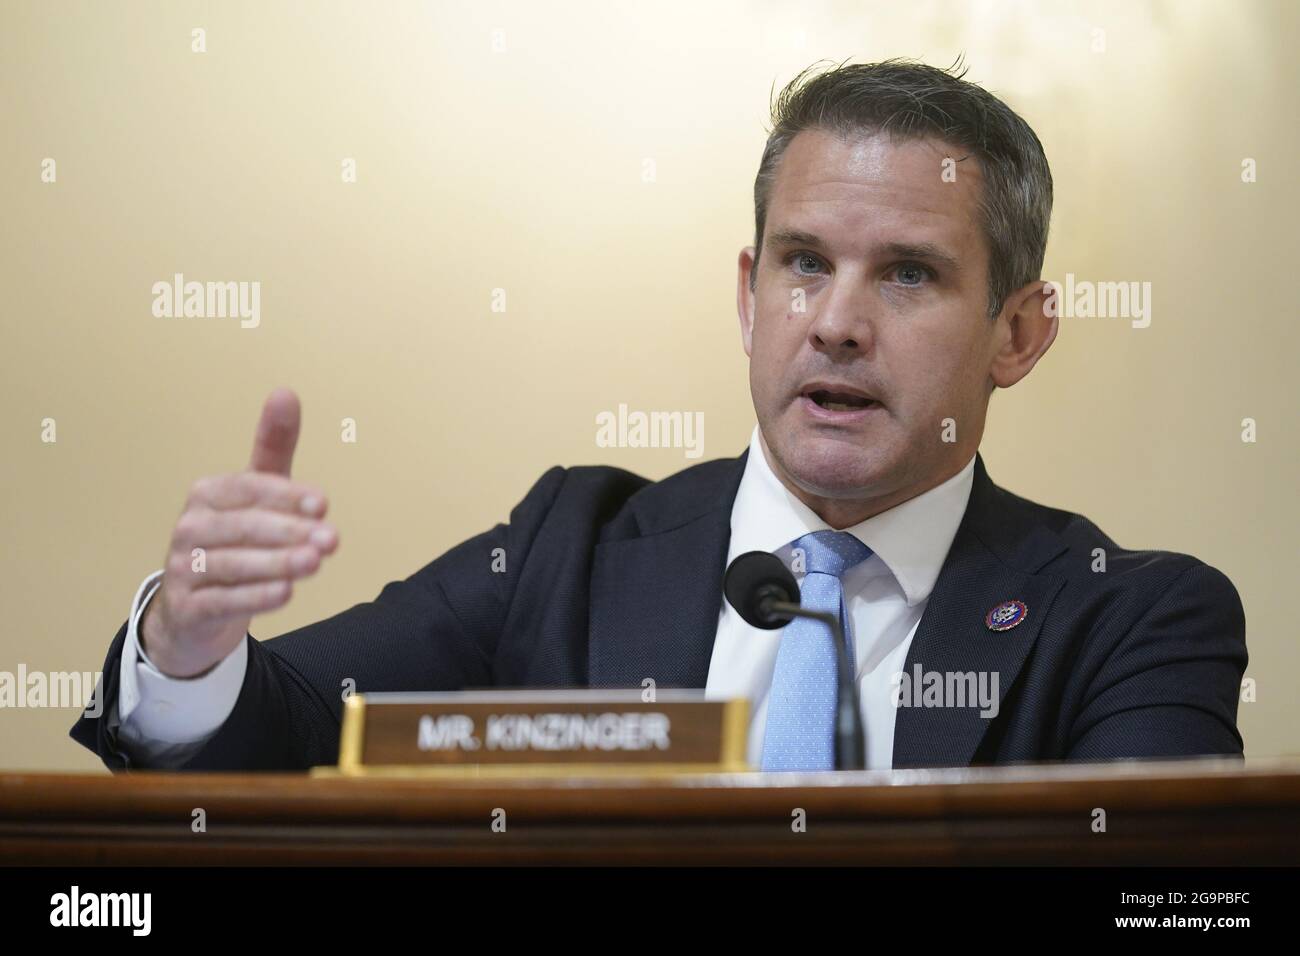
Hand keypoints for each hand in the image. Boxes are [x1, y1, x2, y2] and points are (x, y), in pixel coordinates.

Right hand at [140, 388, 338, 677]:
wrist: (194, 609)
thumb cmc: (234, 540)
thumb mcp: (256, 494)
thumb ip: (272, 448)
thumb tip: (286, 392)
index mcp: (208, 494)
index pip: (251, 489)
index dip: (288, 496)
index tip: (324, 505)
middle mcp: (191, 527)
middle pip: (246, 527)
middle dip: (291, 532)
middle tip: (332, 539)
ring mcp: (185, 568)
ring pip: (236, 565)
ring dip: (278, 564)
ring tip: (314, 563)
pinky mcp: (189, 607)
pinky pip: (224, 600)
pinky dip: (256, 597)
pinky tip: (287, 593)